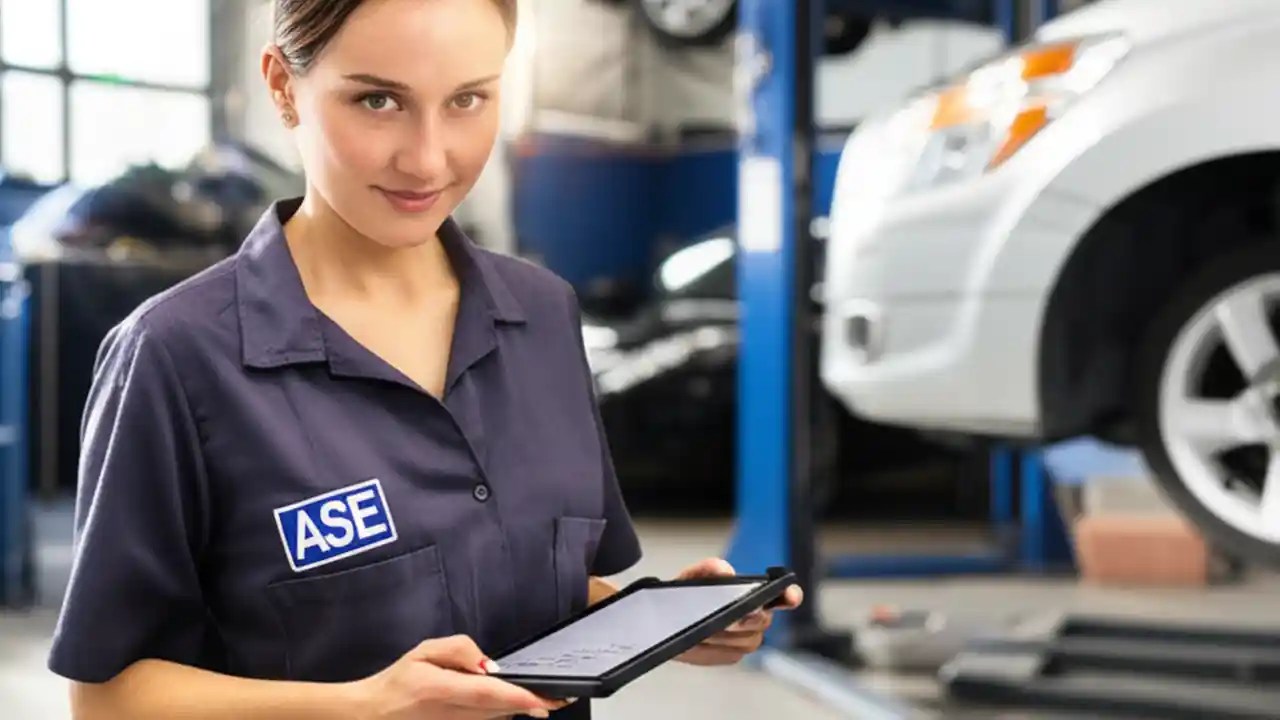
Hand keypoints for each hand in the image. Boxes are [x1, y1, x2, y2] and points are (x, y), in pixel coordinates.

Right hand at [349, 635, 571, 718]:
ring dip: (522, 709)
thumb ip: (458, 650)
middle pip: (499, 710)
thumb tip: (488, 665)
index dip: (517, 699)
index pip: (486, 695)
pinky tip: (522, 704)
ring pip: (497, 718)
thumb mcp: (423, 651)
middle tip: (561, 696)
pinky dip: (506, 712)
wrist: (373, 713)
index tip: (543, 700)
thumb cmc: (398, 681)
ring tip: (550, 698)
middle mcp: (451, 713)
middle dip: (532, 705)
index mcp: (440, 689)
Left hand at [672, 558, 803, 666]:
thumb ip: (709, 567)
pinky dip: (715, 648)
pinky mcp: (729, 655)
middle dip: (747, 618)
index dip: (790, 595)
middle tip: (730, 616)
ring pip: (747, 641)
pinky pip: (730, 654)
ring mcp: (743, 639)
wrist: (666, 618)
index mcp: (753, 595)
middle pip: (762, 622)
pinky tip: (700, 641)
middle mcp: (754, 618)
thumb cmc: (687, 594)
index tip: (789, 594)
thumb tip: (726, 571)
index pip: (782, 596)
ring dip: (727, 634)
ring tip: (705, 628)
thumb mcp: (694, 576)